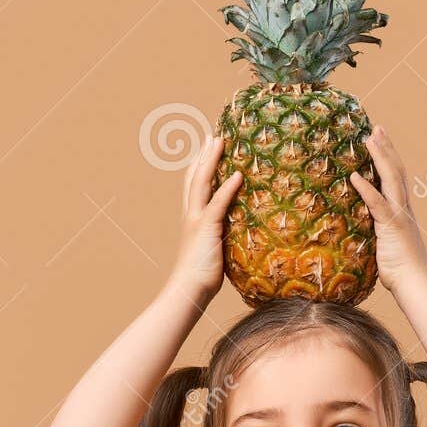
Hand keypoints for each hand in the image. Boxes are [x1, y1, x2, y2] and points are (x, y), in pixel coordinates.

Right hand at [170, 135, 241, 299]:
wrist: (188, 290)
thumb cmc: (201, 278)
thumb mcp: (214, 252)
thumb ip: (221, 240)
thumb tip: (236, 239)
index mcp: (192, 220)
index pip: (194, 187)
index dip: (200, 167)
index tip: (207, 151)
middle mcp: (191, 215)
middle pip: (195, 177)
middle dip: (203, 155)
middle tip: (212, 136)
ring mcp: (197, 220)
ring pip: (202, 183)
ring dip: (211, 160)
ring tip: (220, 141)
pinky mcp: (206, 228)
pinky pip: (218, 203)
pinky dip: (227, 187)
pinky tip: (237, 174)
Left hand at [350, 127, 426, 295]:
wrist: (415, 285)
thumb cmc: (402, 273)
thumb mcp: (388, 248)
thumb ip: (380, 236)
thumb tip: (367, 234)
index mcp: (403, 212)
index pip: (397, 179)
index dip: (389, 159)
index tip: (380, 140)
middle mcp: (404, 209)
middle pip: (396, 171)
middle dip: (386, 148)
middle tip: (376, 128)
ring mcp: (399, 216)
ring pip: (391, 179)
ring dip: (380, 157)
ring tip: (369, 138)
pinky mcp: (392, 227)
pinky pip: (378, 204)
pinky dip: (367, 189)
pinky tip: (354, 177)